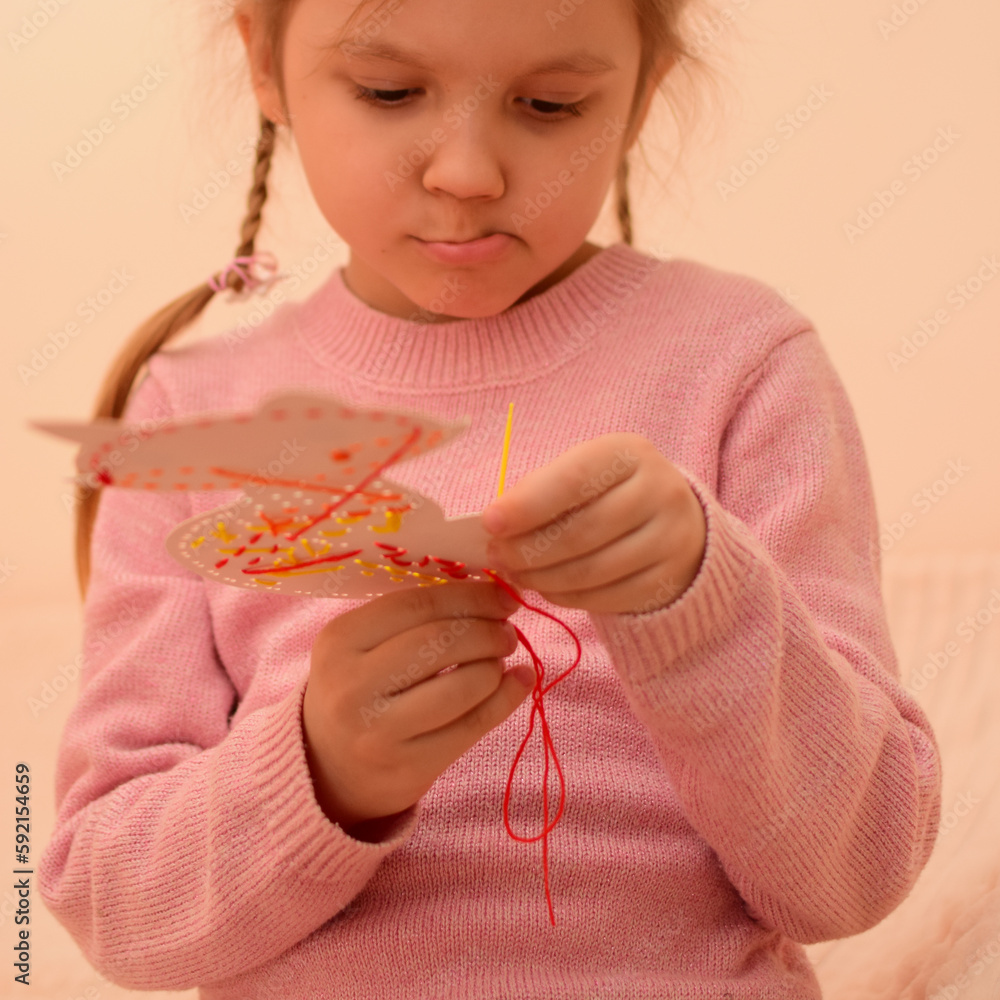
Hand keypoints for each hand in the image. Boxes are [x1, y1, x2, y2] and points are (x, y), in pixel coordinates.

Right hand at [302, 580, 533, 838]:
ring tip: (501, 659)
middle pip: (441, 642)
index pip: (417, 605)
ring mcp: (379, 730)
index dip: (469, 597)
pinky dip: (507, 698)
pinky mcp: (409, 766)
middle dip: (487, 631)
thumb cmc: (359, 690)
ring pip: (462, 686)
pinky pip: (474, 725)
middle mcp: (353, 685)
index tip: (501, 597)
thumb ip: (413, 619)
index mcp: (340, 640)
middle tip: (506, 632)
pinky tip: (519, 681)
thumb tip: (489, 594)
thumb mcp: (361, 646)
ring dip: (495, 666)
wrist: (328, 768)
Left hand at [481, 433, 705, 615]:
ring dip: (543, 577)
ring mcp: (671, 539)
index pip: (574, 479)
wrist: (676, 522)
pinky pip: (606, 597)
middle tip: (497, 556)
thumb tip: (495, 524)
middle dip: (529, 548)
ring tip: (517, 573)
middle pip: (582, 531)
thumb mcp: (584, 473)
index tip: (490, 522)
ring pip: (592, 570)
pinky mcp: (668, 580)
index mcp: (629, 454)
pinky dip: (567, 597)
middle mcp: (660, 492)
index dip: (528, 504)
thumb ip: (542, 491)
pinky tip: (547, 588)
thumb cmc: (609, 492)